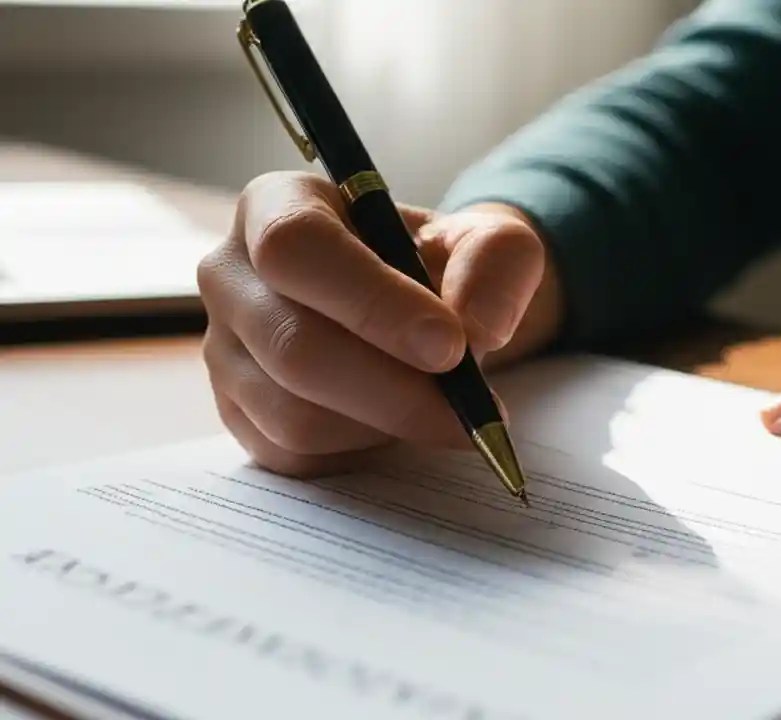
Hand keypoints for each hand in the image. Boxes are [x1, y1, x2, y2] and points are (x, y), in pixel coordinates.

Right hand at [198, 172, 561, 476]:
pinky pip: (294, 453)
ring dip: (386, 425)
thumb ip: (497, 266)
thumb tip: (474, 330)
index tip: (449, 346)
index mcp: (276, 206)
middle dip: (396, 391)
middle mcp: (230, 275)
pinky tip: (399, 422)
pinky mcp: (237, 413)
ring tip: (441, 408)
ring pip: (294, 413)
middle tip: (471, 409)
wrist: (420, 312)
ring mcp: (223, 350)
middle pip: (294, 345)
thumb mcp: (490, 244)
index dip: (373, 302)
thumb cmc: (441, 266)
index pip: (297, 247)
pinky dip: (361, 451)